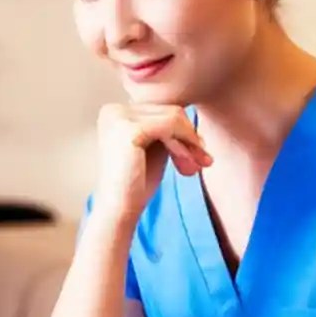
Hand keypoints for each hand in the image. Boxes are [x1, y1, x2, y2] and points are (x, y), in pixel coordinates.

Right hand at [93, 103, 211, 222]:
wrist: (121, 209)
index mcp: (115, 111)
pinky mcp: (129, 130)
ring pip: (173, 115)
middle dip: (189, 136)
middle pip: (169, 109)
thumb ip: (166, 126)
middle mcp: (113, 109)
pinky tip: (183, 164)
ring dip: (189, 141)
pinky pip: (170, 125)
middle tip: (202, 160)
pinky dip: (183, 144)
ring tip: (192, 165)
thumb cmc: (137, 181)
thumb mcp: (155, 146)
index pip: (161, 108)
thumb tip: (190, 111)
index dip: (183, 129)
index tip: (197, 153)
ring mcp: (119, 118)